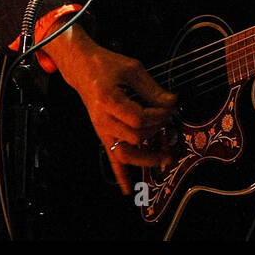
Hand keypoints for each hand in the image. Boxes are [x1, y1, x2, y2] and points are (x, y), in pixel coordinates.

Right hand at [44, 24, 177, 194]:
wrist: (82, 68)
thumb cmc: (106, 65)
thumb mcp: (132, 69)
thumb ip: (152, 88)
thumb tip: (172, 102)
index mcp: (109, 100)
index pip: (139, 118)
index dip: (159, 115)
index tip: (170, 105)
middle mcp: (103, 119)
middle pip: (135, 136)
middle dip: (157, 129)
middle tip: (170, 118)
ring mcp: (101, 129)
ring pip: (124, 153)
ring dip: (146, 159)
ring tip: (165, 159)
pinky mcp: (102, 134)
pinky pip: (111, 159)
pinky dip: (120, 175)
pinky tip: (128, 189)